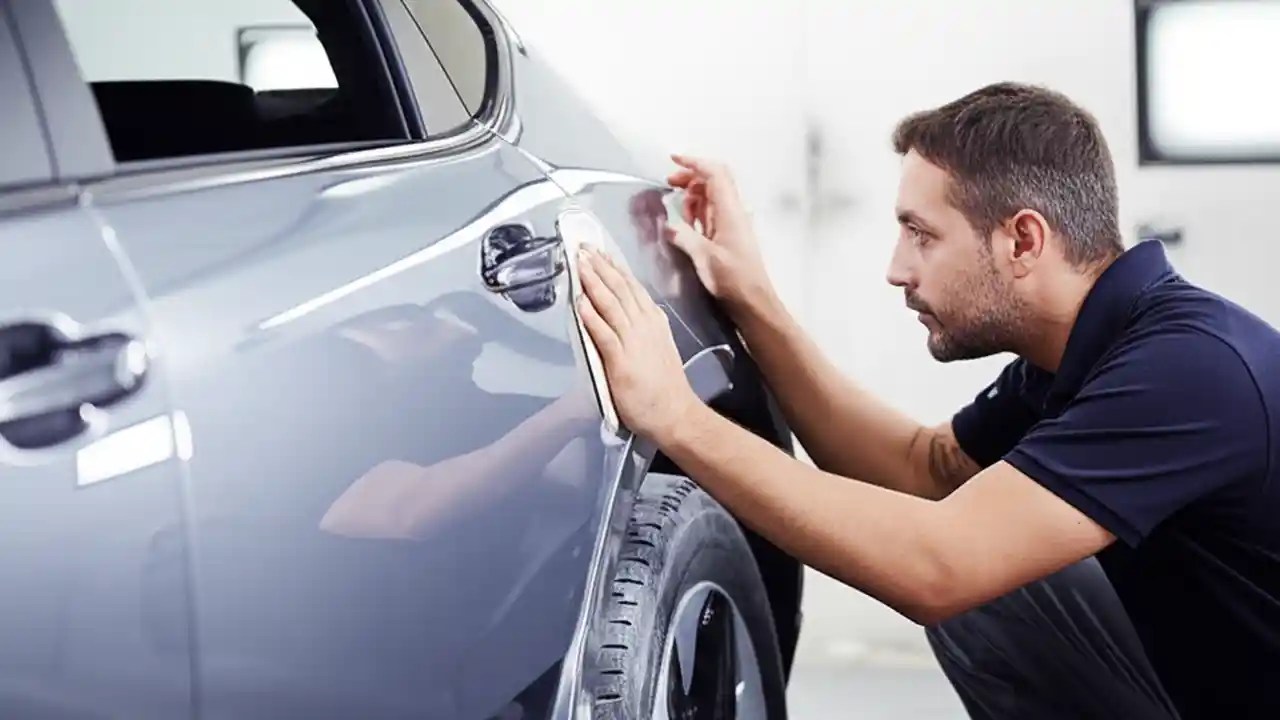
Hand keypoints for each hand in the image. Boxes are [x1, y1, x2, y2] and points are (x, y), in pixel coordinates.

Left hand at [576, 246, 699, 442]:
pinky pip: (603, 334)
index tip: (600, 252)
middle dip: (601, 266)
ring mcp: (633, 342)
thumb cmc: (665, 387)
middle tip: (583, 248)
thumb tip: (635, 311)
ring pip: (611, 304)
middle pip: (620, 288)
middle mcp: (644, 326)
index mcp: (654, 321)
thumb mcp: (659, 346)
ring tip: (580, 264)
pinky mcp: (621, 362)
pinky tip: (579, 302)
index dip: (614, 268)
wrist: (675, 414)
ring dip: (594, 282)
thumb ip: (647, 329)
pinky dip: (591, 316)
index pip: (632, 287)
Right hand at [666, 154, 776, 317]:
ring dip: (692, 196)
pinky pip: (710, 214)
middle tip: (668, 184)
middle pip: (712, 181)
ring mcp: (731, 223)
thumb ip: (684, 237)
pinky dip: (696, 212)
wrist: (753, 302)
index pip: (714, 173)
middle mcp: (733, 212)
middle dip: (690, 177)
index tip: (673, 160)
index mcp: (730, 211)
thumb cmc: (734, 280)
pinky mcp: (727, 236)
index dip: (694, 162)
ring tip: (676, 208)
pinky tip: (685, 223)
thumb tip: (669, 227)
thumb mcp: (703, 257)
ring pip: (710, 197)